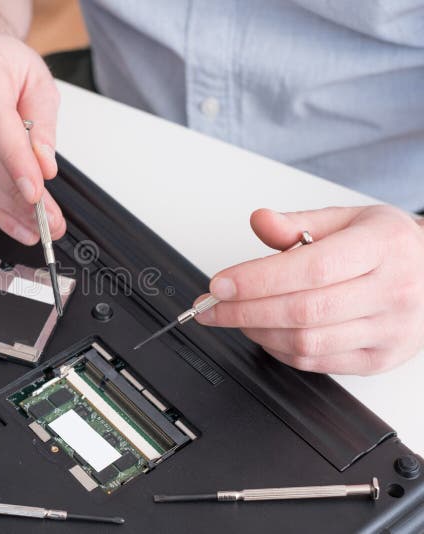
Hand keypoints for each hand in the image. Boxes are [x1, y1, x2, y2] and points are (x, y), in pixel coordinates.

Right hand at [0, 33, 64, 244]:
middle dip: (15, 193)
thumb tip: (43, 165)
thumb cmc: (3, 63)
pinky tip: (8, 218)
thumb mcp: (38, 81)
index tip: (35, 193)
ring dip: (3, 206)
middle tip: (45, 218)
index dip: (15, 162)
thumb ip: (44, 125)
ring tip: (32, 225)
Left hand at [196, 206, 423, 374]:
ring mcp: (389, 331)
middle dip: (244, 311)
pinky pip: (318, 362)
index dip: (258, 280)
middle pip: (303, 310)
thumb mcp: (348, 219)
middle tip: (210, 307)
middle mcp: (393, 291)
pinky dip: (280, 350)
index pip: (311, 268)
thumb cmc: (388, 246)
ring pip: (308, 341)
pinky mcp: (380, 359)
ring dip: (258, 332)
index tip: (220, 284)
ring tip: (234, 317)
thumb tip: (259, 221)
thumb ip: (299, 223)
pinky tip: (263, 333)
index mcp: (382, 248)